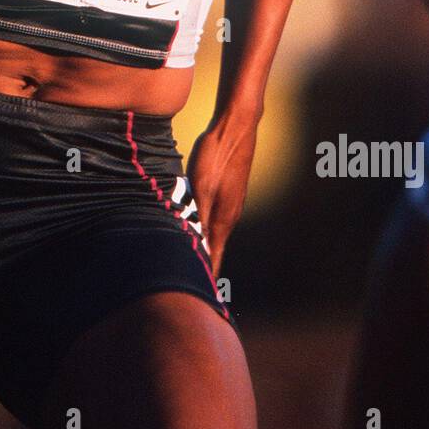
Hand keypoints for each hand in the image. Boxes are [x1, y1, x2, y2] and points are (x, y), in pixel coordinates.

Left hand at [188, 116, 258, 276]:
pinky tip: (195, 230)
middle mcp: (230, 215)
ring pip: (214, 234)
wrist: (236, 126)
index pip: (215, 259)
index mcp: (224, 219)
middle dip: (205, 270)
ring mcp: (231, 203)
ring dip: (204, 250)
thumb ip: (199, 219)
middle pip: (216, 250)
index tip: (206, 303)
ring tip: (191, 265)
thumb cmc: (217, 155)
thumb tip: (199, 251)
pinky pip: (213, 219)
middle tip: (195, 291)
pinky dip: (204, 232)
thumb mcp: (201, 188)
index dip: (208, 280)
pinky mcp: (227, 192)